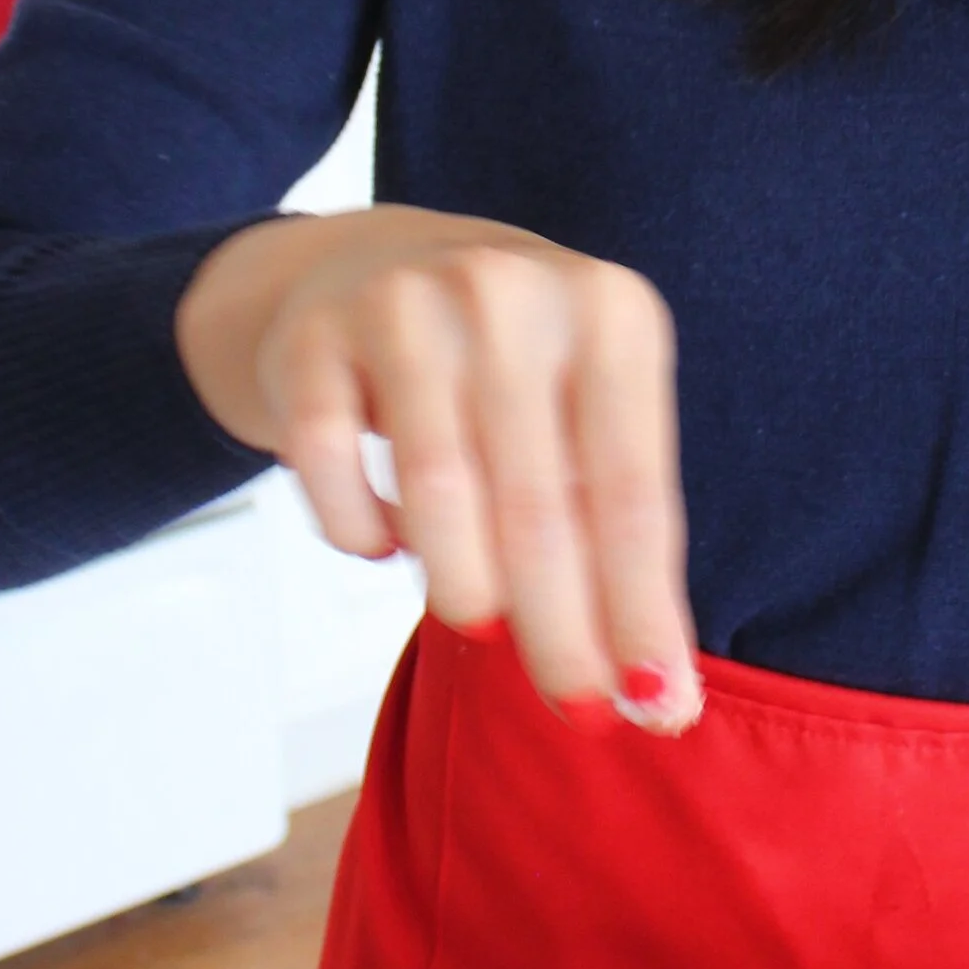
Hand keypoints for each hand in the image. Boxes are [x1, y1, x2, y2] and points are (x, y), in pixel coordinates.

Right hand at [176, 206, 699, 729]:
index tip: (655, 702)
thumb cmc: (510, 364)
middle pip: (541, 508)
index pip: (634, 494)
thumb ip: (620, 535)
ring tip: (478, 616)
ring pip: (439, 496)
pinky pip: (333, 474)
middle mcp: (512, 295)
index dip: (639, 610)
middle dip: (561, 630)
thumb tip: (655, 689)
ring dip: (464, 584)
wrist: (378, 262)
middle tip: (575, 706)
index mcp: (610, 313)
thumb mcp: (589, 412)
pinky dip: (361, 533)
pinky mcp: (312, 337)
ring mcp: (406, 305)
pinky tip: (388, 543)